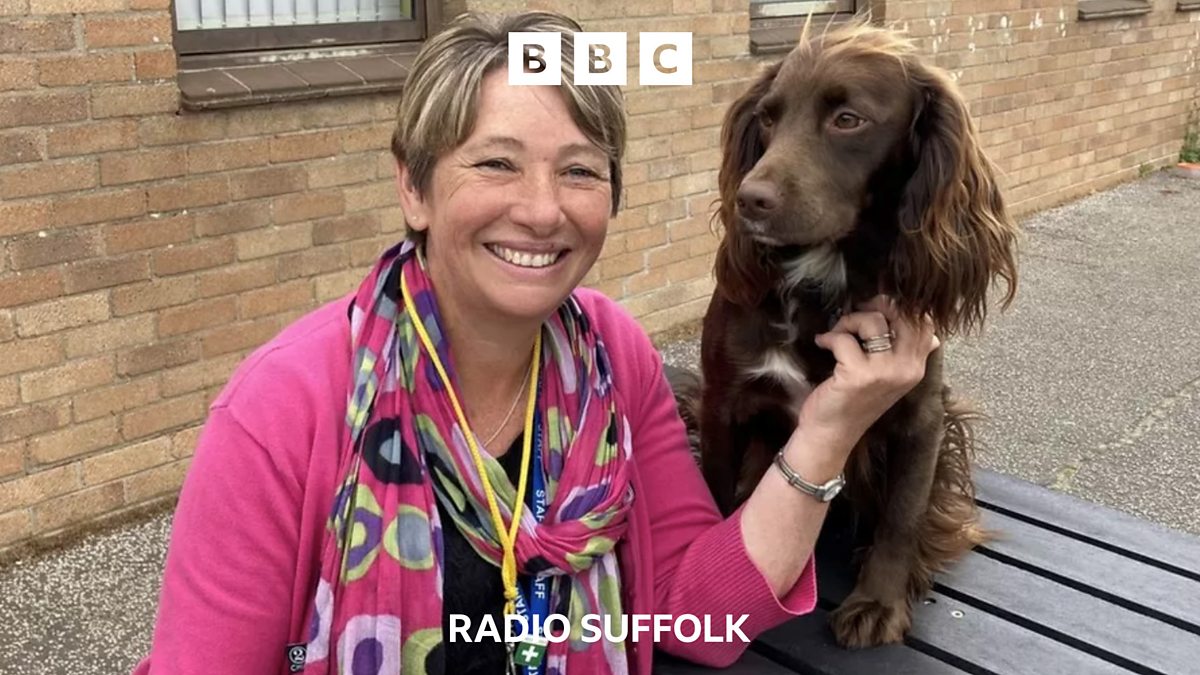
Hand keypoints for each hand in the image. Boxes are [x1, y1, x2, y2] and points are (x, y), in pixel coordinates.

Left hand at [797, 295, 939, 454]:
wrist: (831, 434)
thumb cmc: (855, 402)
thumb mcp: (890, 378)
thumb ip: (908, 355)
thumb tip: (933, 335)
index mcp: (916, 368)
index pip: (925, 322)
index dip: (900, 306)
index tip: (876, 308)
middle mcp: (907, 369)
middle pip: (903, 315)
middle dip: (876, 306)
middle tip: (857, 314)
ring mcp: (885, 372)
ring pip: (873, 321)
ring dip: (849, 321)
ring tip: (837, 333)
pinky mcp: (859, 375)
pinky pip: (844, 339)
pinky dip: (829, 337)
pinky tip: (822, 344)